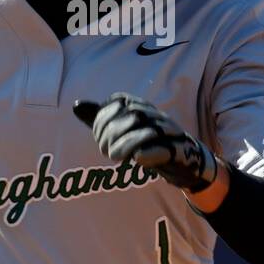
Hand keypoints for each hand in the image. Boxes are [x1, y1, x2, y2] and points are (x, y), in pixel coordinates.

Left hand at [73, 92, 218, 192]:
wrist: (186, 162)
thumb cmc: (151, 144)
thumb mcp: (124, 131)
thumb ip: (101, 119)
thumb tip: (77, 105)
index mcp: (143, 107)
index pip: (119, 101)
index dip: (103, 118)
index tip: (98, 137)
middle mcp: (157, 116)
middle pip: (133, 114)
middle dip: (113, 132)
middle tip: (106, 151)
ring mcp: (171, 133)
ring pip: (149, 130)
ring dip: (127, 143)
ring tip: (115, 157)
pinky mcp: (181, 152)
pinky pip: (167, 149)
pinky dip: (150, 153)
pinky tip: (137, 160)